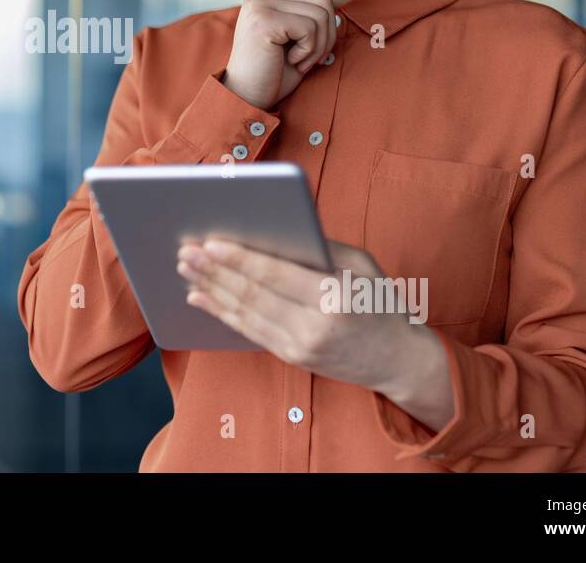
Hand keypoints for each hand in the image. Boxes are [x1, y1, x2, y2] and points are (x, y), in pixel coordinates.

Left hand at [175, 235, 426, 398]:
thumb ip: (317, 247)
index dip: (239, 258)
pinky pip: (250, 331)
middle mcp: (315, 325)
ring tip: (186, 269)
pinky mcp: (293, 357)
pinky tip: (201, 296)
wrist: (399, 359)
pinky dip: (221, 312)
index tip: (210, 242)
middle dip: (215, 271)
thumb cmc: (378, 299)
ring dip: (211, 289)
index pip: (276, 274)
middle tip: (186, 251)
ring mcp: (301, 346)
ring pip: (245, 313)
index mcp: (333, 295)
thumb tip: (269, 227)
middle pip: (253, 294)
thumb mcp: (359, 264)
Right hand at [221, 0, 355, 109]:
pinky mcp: (263, 21)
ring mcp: (259, 5)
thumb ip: (309, 8)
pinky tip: (292, 61)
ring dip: (320, 44)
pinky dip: (310, 50)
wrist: (248, 97)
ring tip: (301, 60)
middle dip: (328, 30)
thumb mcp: (297, 34)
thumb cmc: (275, 70)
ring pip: (320, 12)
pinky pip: (309, 28)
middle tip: (312, 55)